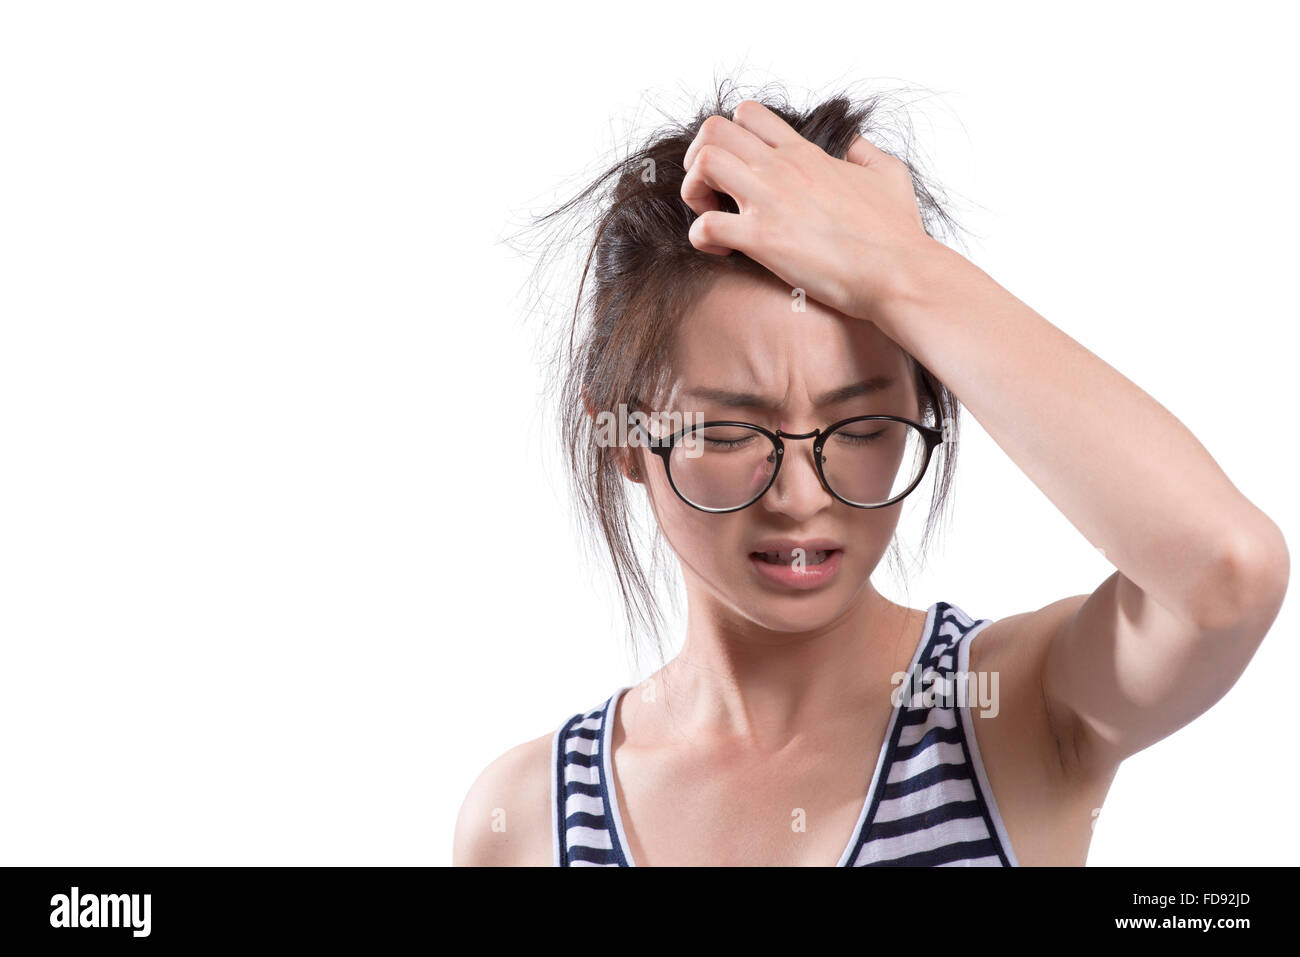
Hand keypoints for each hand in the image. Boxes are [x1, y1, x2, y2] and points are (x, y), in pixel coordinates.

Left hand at [680, 99, 937, 320]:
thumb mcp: (889, 175)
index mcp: (804, 153)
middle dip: (699, 160)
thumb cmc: (897, 232)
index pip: (748, 114)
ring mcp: (769, 201)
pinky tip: (723, 251)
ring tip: (713, 216)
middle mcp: (781, 168)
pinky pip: (704, 226)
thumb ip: (866, 153)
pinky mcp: (762, 239)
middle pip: (712, 131)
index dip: (730, 137)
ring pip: (702, 165)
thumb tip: (855, 143)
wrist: (899, 271)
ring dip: (694, 192)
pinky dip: (701, 238)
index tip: (737, 171)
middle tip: (713, 193)